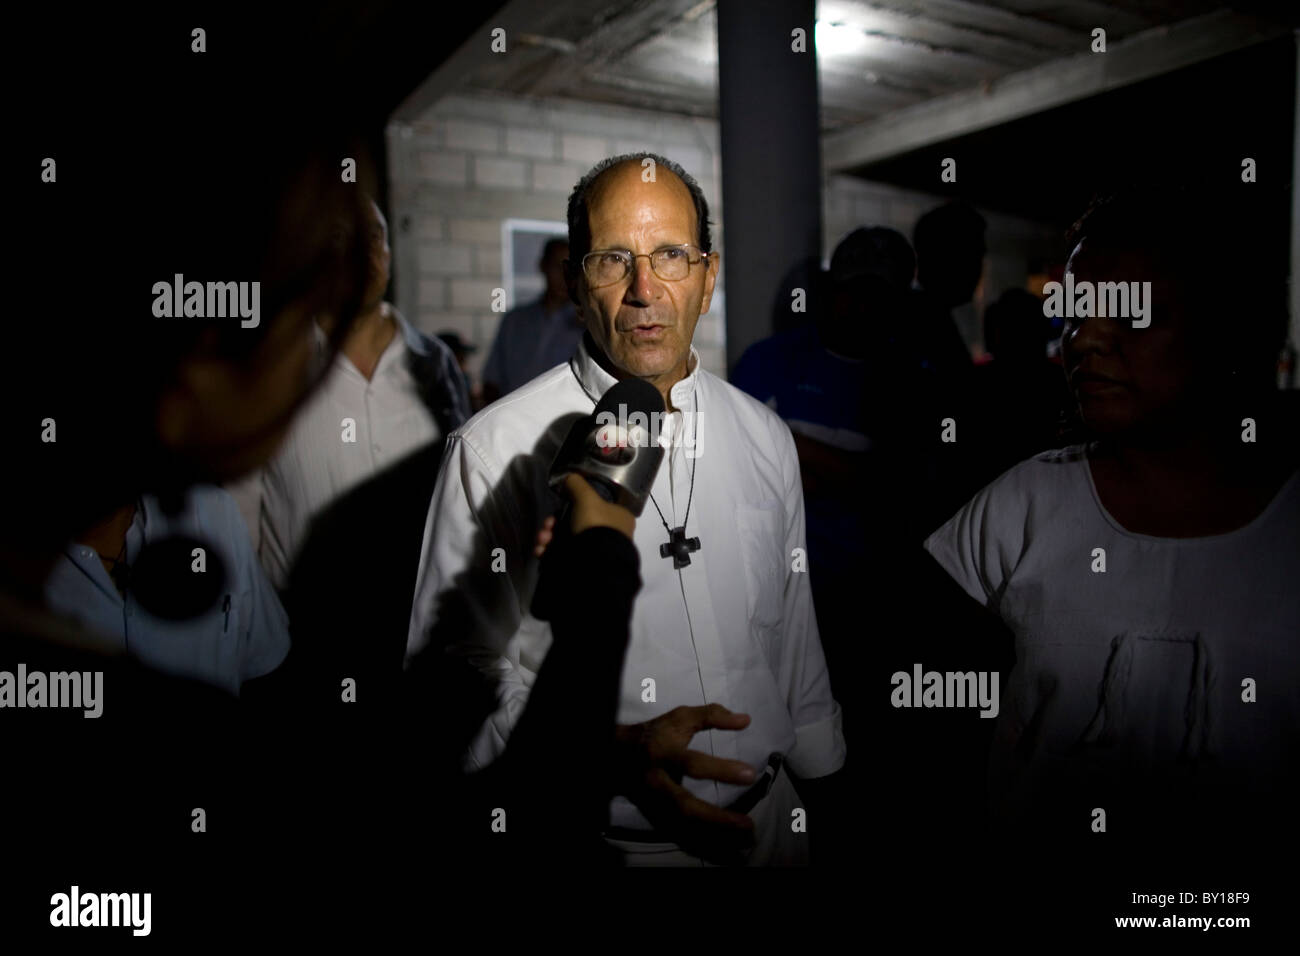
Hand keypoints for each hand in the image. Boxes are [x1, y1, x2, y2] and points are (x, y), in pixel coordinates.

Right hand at [533, 473, 634, 556]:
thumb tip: (568, 477)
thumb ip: (577, 484)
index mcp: (619, 517)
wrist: (594, 563)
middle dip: (555, 523)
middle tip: (548, 525)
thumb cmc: (596, 525)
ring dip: (549, 537)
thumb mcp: (587, 497)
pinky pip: (563, 554)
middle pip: (575, 522)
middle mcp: (610, 534)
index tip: (560, 505)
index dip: (574, 503)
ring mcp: (597, 551)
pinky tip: (541, 550)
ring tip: (542, 540)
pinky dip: (549, 551)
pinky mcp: (583, 565)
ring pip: (566, 538)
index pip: (594, 505)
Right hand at [613, 703, 758, 860]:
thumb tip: (745, 720)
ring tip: (743, 835)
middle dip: (716, 817)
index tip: (750, 774)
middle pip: (684, 805)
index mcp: (663, 754)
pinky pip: (680, 833)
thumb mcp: (680, 718)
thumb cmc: (656, 734)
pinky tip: (726, 842)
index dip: (721, 769)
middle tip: (746, 823)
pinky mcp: (655, 815)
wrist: (618, 754)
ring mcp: (655, 803)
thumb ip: (711, 716)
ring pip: (682, 825)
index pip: (692, 764)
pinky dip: (702, 840)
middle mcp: (657, 782)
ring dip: (712, 834)